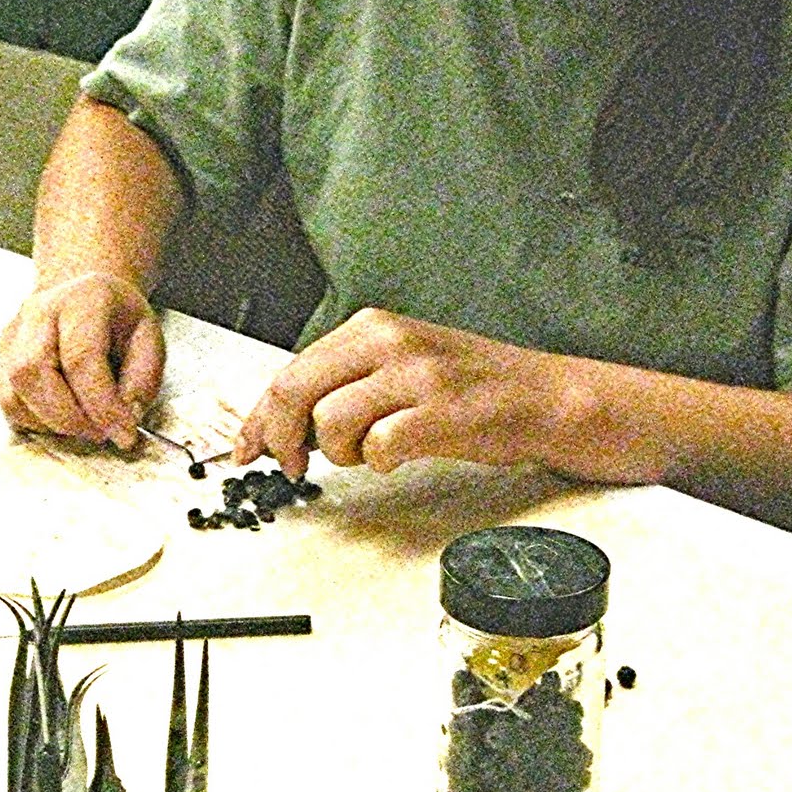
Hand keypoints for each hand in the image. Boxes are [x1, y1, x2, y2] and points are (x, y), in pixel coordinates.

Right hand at [0, 271, 164, 445]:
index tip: (123, 433)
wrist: (85, 292)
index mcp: (83, 300)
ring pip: (14, 392)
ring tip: (85, 424)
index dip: (101, 405)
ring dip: (52, 423)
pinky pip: (9, 402)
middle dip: (69, 418)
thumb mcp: (150, 338)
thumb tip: (125, 418)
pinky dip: (36, 421)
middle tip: (101, 433)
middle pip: (34, 372)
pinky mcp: (2, 356)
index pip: (81, 357)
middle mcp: (39, 312)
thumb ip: (142, 379)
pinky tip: (64, 417)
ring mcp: (14, 334)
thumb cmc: (118, 317)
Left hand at [233, 307, 584, 478]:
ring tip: (369, 452)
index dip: (260, 417)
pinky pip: (380, 447)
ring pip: (331, 422)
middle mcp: (389, 341)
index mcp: (372, 326)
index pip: (290, 370)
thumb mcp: (400, 362)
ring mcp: (416, 375)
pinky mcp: (441, 413)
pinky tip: (399, 456)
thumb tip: (282, 421)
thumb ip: (345, 380)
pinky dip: (380, 462)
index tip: (248, 448)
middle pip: (296, 390)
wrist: (544, 397)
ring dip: (340, 452)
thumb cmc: (470, 387)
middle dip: (281, 437)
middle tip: (290, 465)